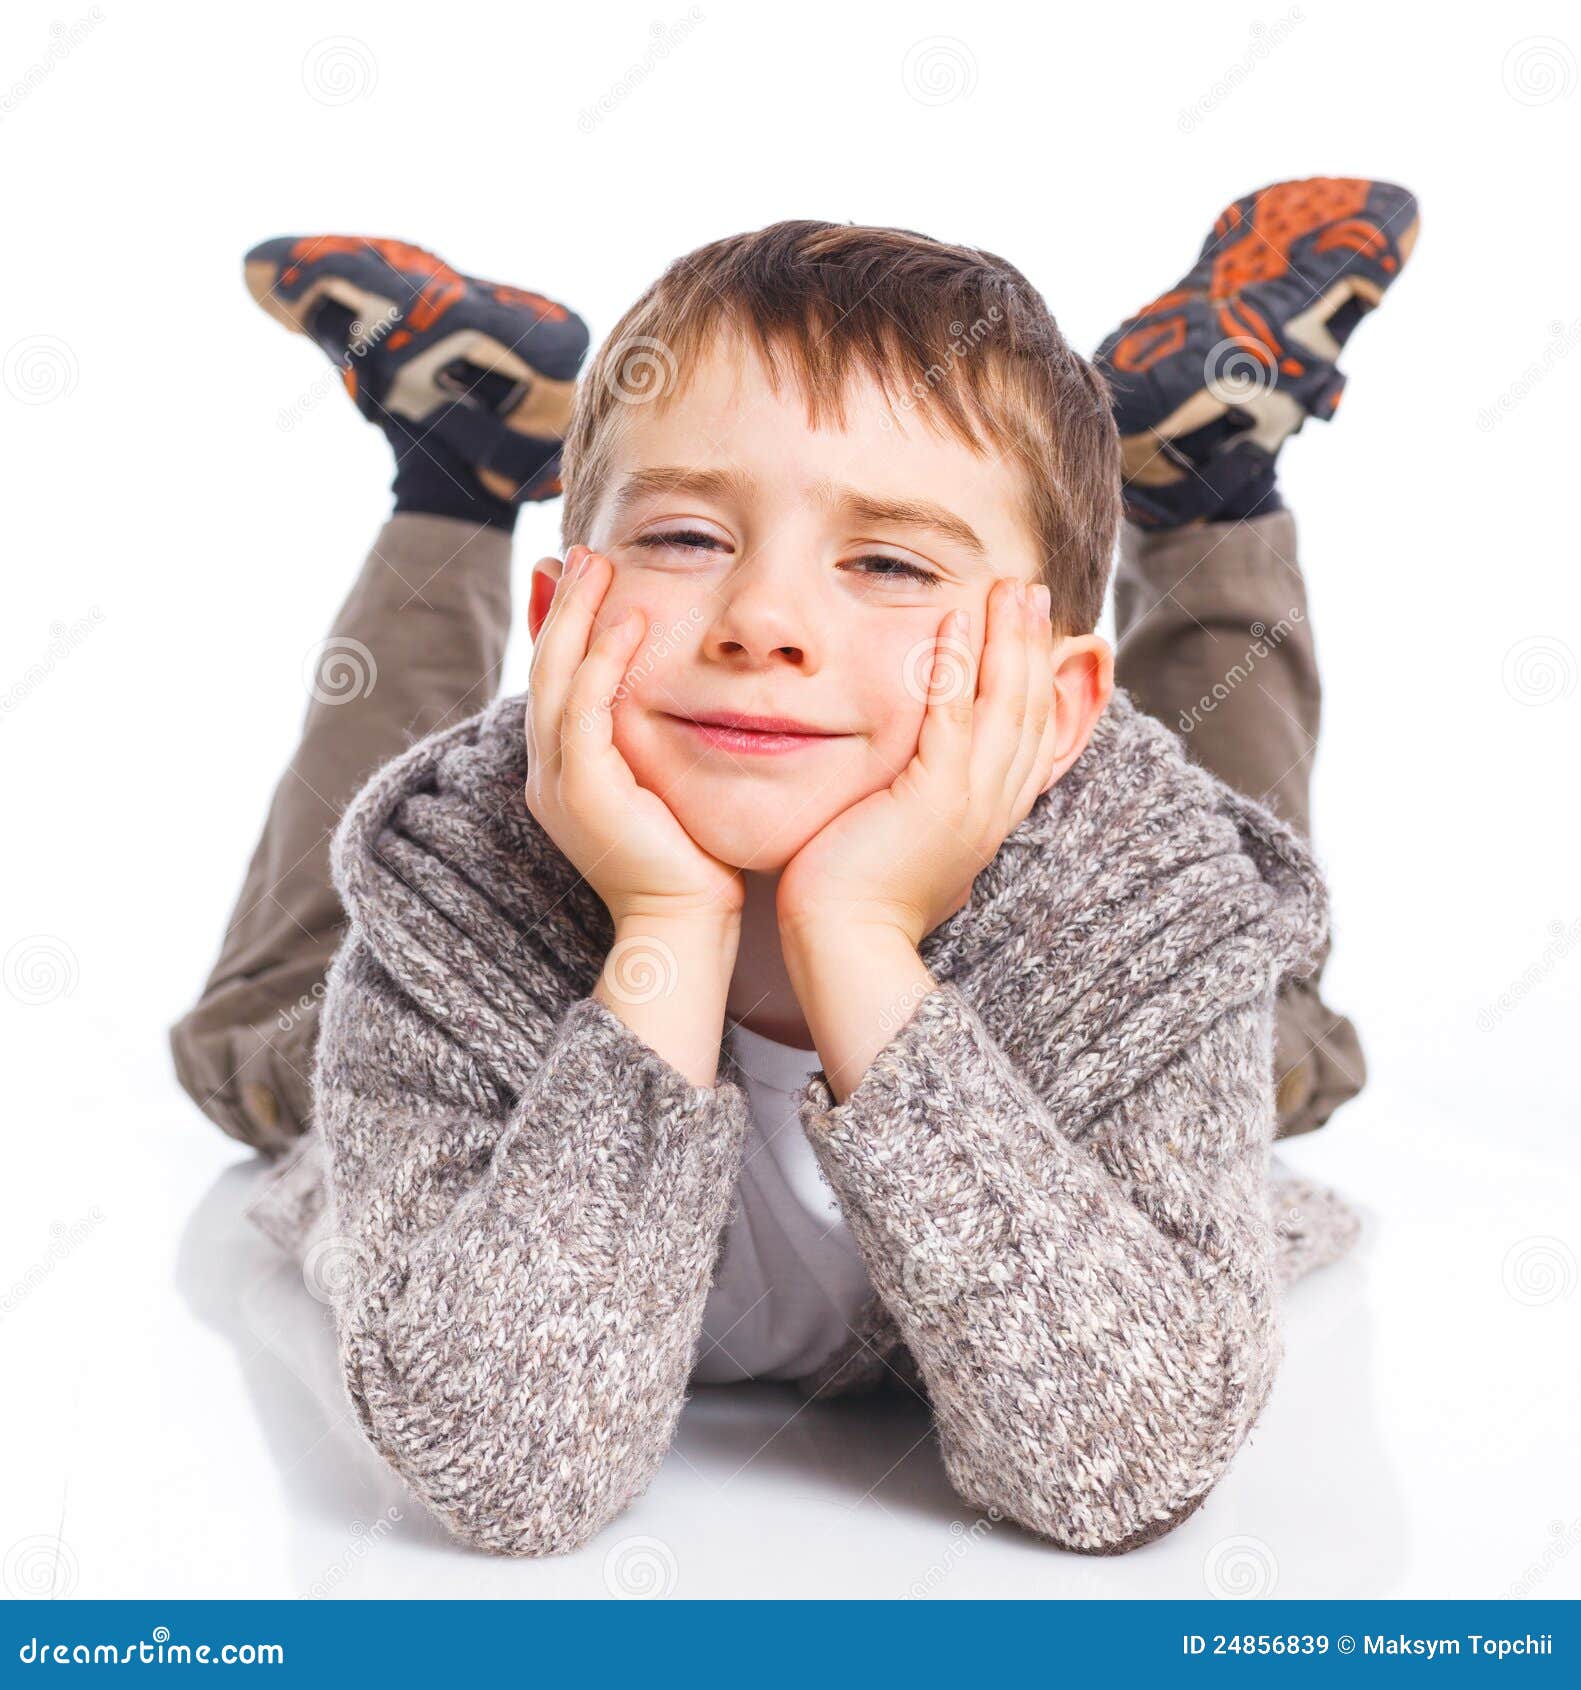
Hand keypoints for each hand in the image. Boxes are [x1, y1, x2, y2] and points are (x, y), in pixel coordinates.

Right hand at [524, 545, 744, 926]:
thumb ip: (655, 738)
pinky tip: (630, 622)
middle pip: (545, 669)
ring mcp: (558, 783)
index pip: (556, 683)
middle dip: (561, 606)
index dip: (563, 625)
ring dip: (575, 616)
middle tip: (584, 552)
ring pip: (554, 679)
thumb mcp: (667, 782)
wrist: (686, 924)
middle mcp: (549, 773)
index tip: (579, 575)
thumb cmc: (694, 859)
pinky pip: (584, 711)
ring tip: (597, 565)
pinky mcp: (582, 792)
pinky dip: (603, 662)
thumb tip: (677, 691)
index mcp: (564, 773)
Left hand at [777, 576, 1058, 948]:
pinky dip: (958, 665)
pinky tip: (954, 618)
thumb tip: (909, 789)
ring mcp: (971, 801)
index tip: (1031, 628)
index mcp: (990, 816)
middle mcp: (993, 806)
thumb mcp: (903, 840)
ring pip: (1005, 704)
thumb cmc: (855, 897)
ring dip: (1008, 639)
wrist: (844, 943)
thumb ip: (918, 804)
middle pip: (1030, 710)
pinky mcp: (936, 797)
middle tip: (1030, 589)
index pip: (1030, 735)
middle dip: (1034, 645)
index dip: (1036, 677)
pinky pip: (955, 716)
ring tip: (1008, 587)